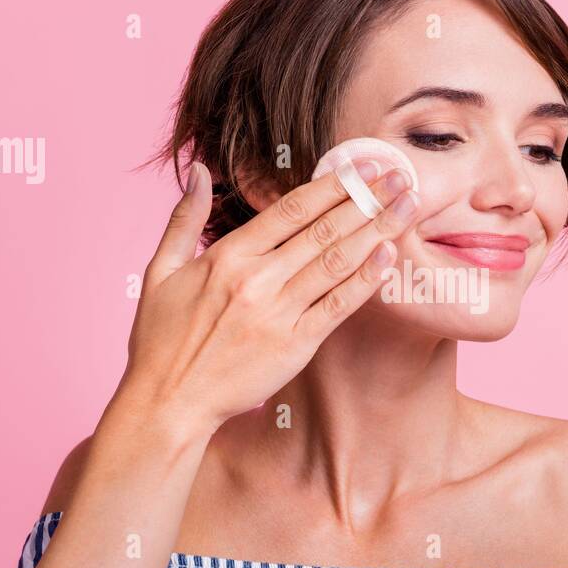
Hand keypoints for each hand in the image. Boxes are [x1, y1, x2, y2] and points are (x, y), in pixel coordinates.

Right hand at [112, 159, 419, 439]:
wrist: (168, 402)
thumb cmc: (161, 340)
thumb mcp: (161, 272)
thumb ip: (184, 218)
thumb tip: (200, 171)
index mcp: (227, 257)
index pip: (291, 210)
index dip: (332, 184)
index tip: (362, 165)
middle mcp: (257, 280)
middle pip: (323, 230)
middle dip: (365, 199)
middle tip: (399, 175)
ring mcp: (278, 313)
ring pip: (336, 262)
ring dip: (376, 230)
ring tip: (406, 205)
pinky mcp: (295, 345)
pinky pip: (338, 306)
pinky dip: (365, 279)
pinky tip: (389, 255)